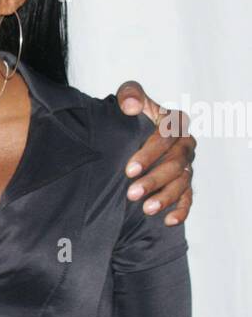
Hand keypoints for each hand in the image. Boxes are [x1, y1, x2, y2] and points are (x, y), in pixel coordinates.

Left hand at [116, 80, 194, 225]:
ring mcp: (185, 165)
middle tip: (132, 193)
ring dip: (165, 197)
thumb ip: (129, 95)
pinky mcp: (183, 183)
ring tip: (146, 209)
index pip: (166, 138)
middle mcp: (184, 145)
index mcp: (175, 122)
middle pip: (174, 164)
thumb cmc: (131, 115)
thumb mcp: (128, 98)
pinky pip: (187, 198)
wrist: (131, 134)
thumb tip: (130, 106)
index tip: (129, 169)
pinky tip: (168, 221)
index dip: (149, 154)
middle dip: (153, 180)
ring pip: (181, 183)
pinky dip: (181, 210)